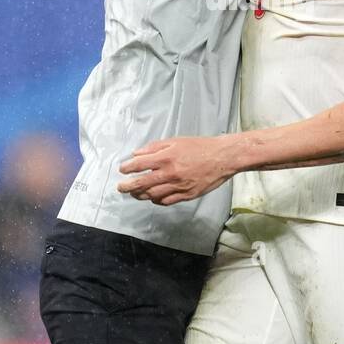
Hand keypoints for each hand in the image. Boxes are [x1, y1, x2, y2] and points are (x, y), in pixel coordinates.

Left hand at [116, 136, 237, 204]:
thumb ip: (154, 147)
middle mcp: (170, 174)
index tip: (122, 169)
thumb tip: (137, 154)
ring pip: (152, 195)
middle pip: (142, 183)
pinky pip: (166, 201)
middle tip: (121, 187)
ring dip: (140, 195)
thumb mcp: (175, 141)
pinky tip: (153, 198)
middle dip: (128, 186)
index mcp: (166, 158)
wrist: (222, 157)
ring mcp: (178, 186)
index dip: (127, 168)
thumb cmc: (200, 147)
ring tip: (134, 193)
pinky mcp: (187, 195)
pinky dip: (157, 200)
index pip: (139, 165)